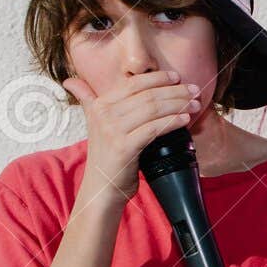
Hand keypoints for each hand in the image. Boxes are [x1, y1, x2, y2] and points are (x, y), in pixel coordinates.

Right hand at [65, 69, 202, 202]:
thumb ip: (87, 100)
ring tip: (195, 104)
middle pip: (147, 95)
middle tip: (195, 90)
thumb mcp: (93, 124)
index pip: (133, 83)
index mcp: (99, 105)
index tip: (177, 77)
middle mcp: (104, 114)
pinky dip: (172, 122)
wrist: (102, 188)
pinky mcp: (124, 147)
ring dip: (178, 104)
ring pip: (153, 109)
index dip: (158, 78)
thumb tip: (71, 82)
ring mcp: (113, 130)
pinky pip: (154, 128)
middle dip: (175, 91)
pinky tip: (185, 120)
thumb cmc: (105, 157)